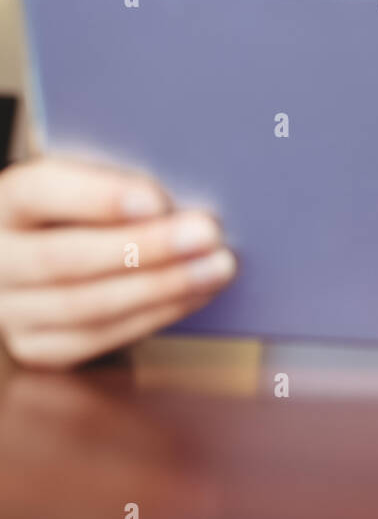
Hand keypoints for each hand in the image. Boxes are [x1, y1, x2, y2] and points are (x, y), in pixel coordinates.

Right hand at [0, 155, 236, 369]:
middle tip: (207, 234)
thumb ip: (116, 173)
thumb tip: (183, 178)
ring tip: (216, 266)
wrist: (49, 244)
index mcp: (5, 200)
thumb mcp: (85, 175)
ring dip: (161, 288)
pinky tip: (194, 293)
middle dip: (145, 249)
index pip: (40, 192)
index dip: (97, 197)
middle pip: (65, 259)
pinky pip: (97, 339)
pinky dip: (153, 315)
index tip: (156, 199)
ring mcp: (10, 309)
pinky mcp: (36, 346)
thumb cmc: (81, 201)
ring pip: (85, 307)